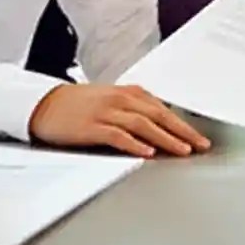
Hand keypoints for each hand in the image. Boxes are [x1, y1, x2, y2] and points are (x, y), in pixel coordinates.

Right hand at [29, 84, 211, 157]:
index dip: (182, 123)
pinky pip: (118, 135)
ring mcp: (105, 112)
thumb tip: (160, 124)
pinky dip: (135, 143)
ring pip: (143, 125)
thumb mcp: (109, 100)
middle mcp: (119, 100)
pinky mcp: (92, 126)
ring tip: (181, 150)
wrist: (44, 104)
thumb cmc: (78, 105)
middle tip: (199, 145)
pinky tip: (148, 152)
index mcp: (126, 93)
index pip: (161, 108)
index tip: (198, 137)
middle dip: (182, 131)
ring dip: (165, 138)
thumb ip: (133, 109)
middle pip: (158, 115)